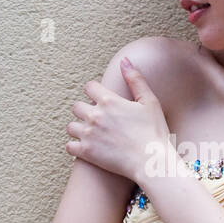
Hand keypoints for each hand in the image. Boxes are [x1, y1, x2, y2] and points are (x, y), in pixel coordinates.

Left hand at [66, 58, 171, 181]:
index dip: (95, 91)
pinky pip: (69, 146)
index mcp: (108, 100)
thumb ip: (135, 79)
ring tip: (91, 133)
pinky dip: (76, 146)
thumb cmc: (154, 131)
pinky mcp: (86, 152)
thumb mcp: (149, 101)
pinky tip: (87, 147)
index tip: (101, 99)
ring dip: (79, 128)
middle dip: (85, 110)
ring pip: (71, 126)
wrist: (151, 161)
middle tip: (97, 118)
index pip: (89, 87)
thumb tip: (125, 60)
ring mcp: (88, 134)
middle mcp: (95, 115)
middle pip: (76, 106)